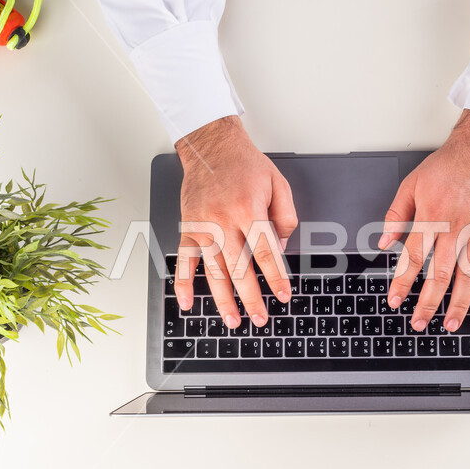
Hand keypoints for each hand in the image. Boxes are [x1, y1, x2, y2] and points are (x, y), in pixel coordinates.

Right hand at [173, 116, 297, 328]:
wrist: (211, 147)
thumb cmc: (245, 165)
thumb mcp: (279, 184)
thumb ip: (286, 217)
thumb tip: (281, 248)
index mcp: (250, 210)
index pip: (266, 253)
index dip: (276, 278)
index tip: (283, 296)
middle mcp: (224, 221)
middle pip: (240, 269)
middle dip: (252, 298)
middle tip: (260, 319)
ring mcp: (203, 227)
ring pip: (214, 271)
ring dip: (223, 300)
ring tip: (233, 321)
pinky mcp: (189, 228)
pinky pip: (185, 261)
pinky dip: (184, 284)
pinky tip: (189, 303)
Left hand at [379, 110, 469, 331]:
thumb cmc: (448, 165)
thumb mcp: (411, 185)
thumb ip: (396, 215)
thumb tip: (383, 242)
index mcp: (430, 218)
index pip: (413, 259)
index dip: (402, 283)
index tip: (395, 300)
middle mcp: (454, 229)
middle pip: (439, 275)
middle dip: (427, 303)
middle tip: (419, 323)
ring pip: (468, 276)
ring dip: (458, 304)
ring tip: (451, 324)